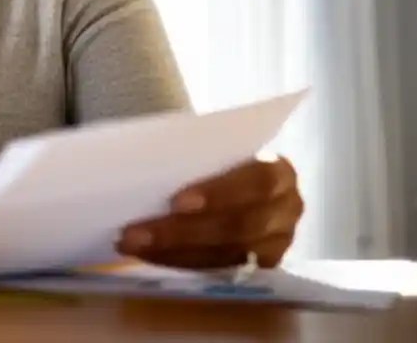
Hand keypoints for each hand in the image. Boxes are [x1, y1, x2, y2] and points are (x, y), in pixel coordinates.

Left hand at [116, 156, 302, 268]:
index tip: (176, 202)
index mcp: (279, 172)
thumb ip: (194, 152)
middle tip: (134, 233)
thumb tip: (144, 159)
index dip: (219, 194)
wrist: (228, 173)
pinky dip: (179, 262)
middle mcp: (286, 211)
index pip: (257, 182)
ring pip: (223, 254)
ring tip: (131, 245)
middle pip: (236, 226)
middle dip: (181, 232)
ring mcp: (275, 244)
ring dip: (172, 252)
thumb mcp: (212, 145)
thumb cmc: (216, 154)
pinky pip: (216, 270)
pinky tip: (147, 255)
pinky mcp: (258, 267)